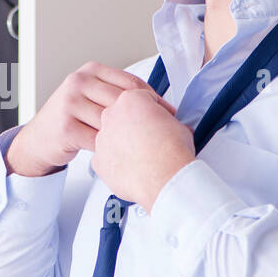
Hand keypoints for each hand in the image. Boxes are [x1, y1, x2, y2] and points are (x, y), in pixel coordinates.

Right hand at [5, 62, 174, 176]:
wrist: (39, 139)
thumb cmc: (71, 119)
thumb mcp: (91, 97)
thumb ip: (116, 94)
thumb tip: (157, 103)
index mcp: (90, 71)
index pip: (130, 82)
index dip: (153, 99)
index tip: (167, 112)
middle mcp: (78, 83)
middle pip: (123, 100)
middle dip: (146, 118)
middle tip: (163, 131)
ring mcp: (70, 104)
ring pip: (113, 121)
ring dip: (131, 136)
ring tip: (145, 145)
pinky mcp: (66, 127)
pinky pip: (99, 140)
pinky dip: (113, 149)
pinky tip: (122, 155)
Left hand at [91, 87, 195, 212]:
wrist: (165, 177)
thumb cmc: (172, 152)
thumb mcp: (179, 126)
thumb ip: (167, 122)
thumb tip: (170, 128)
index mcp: (130, 100)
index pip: (140, 99)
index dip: (154, 110)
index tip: (158, 119)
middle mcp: (111, 116)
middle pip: (122, 117)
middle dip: (134, 126)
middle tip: (150, 138)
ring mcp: (102, 138)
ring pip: (112, 138)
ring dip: (124, 145)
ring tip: (142, 156)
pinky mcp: (98, 160)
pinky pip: (106, 159)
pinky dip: (117, 163)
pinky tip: (132, 169)